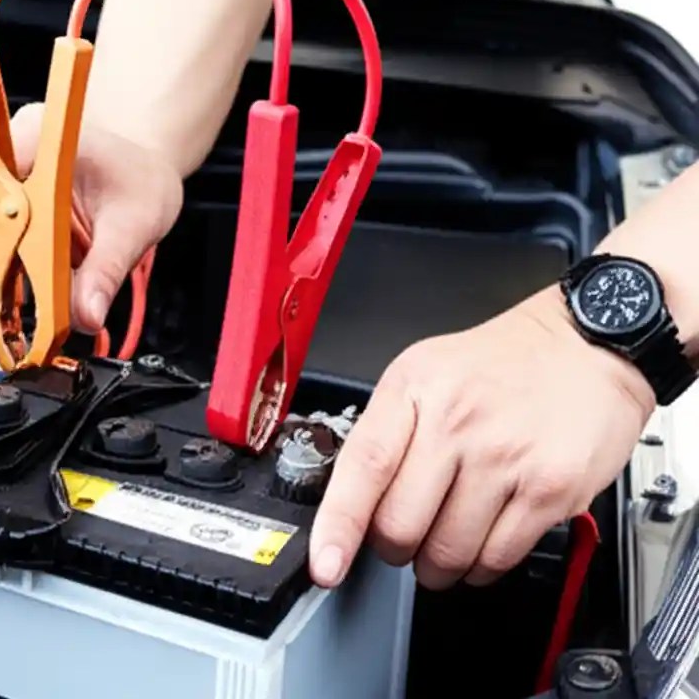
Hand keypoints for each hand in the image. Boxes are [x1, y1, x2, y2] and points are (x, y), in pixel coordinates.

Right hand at [0, 102, 182, 331]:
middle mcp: (14, 156)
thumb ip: (107, 269)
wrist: (143, 168)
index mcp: (40, 138)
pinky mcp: (11, 212)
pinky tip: (23, 297)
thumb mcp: (135, 223)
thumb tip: (86, 313)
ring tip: (9, 310)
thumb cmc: (140, 177)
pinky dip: (8, 273)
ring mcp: (9, 186)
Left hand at [309, 287, 654, 589]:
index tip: (326, 564)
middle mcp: (455, 421)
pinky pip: (498, 557)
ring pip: (448, 551)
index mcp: (412, 390)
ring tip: (445, 544)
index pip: (362, 467)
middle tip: (403, 540)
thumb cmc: (501, 365)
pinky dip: (481, 568)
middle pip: (400, 524)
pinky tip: (482, 546)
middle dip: (393, 549)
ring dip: (438, 566)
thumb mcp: (424, 372)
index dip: (338, 525)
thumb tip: (349, 499)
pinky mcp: (550, 488)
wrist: (587, 346)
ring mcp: (504, 457)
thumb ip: (387, 430)